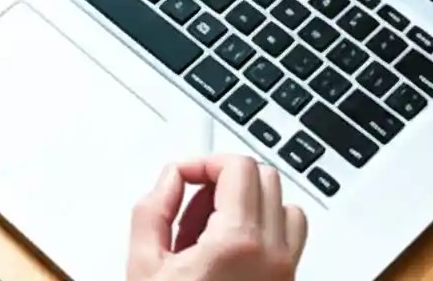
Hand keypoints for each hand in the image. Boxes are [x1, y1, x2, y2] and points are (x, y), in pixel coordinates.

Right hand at [128, 155, 307, 280]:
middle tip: (192, 202)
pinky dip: (266, 230)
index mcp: (237, 243)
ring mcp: (286, 271)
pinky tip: (230, 250)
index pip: (238, 167)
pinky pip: (290, 239)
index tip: (183, 175)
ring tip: (211, 228)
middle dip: (225, 180)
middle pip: (264, 178)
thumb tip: (171, 179)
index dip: (205, 162)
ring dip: (251, 203)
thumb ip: (153, 210)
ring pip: (284, 207)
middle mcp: (272, 254)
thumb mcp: (143, 266)